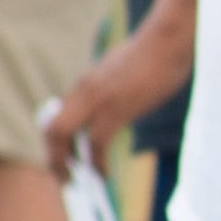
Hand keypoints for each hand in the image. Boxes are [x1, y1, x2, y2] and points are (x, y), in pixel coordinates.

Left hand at [40, 20, 186, 173]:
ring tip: (79, 181)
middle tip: (63, 177)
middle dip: (53, 157)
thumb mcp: (125, 72)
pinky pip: (96, 144)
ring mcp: (97, 99)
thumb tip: (119, 105)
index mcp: (86, 82)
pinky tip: (104, 175)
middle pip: (52, 129)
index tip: (68, 159)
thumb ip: (113, 89)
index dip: (58, 142)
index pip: (59, 117)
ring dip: (67, 163)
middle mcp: (84, 91)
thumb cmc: (157, 53)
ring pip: (64, 137)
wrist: (168, 39)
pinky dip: (97, 164)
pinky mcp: (115, 109)